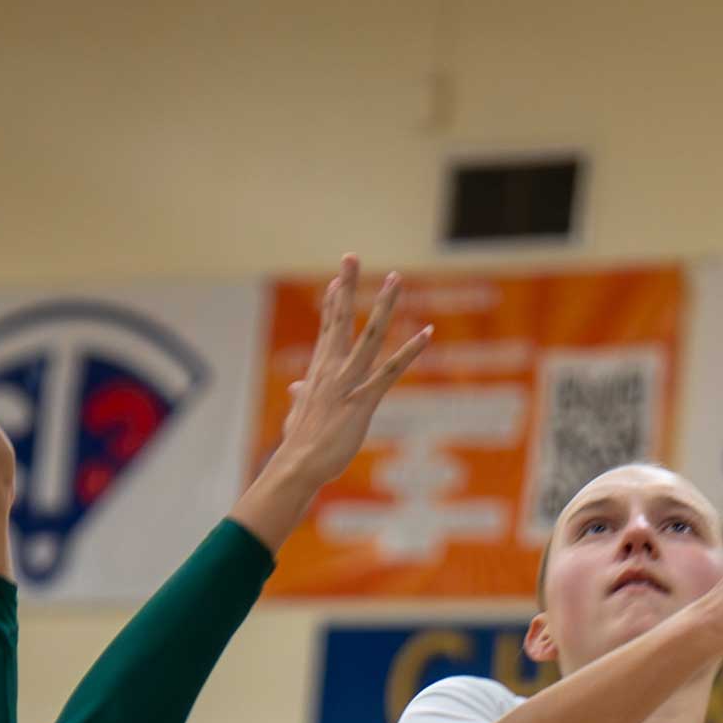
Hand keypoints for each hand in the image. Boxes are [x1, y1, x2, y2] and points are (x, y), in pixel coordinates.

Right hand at [270, 255, 432, 488]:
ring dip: (383, 305)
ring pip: (369, 335)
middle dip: (347, 286)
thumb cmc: (299, 446)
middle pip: (341, 319)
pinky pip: (391, 370)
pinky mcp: (363, 400)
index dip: (332, 303)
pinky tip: (426, 335)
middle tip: (351, 256)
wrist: (297, 466)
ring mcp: (347, 382)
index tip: (336, 280)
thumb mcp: (299, 416)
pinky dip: (410, 352)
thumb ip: (300, 399)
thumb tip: (296, 389)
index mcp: (318, 373)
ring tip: (395, 279)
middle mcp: (331, 370)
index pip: (326, 330)